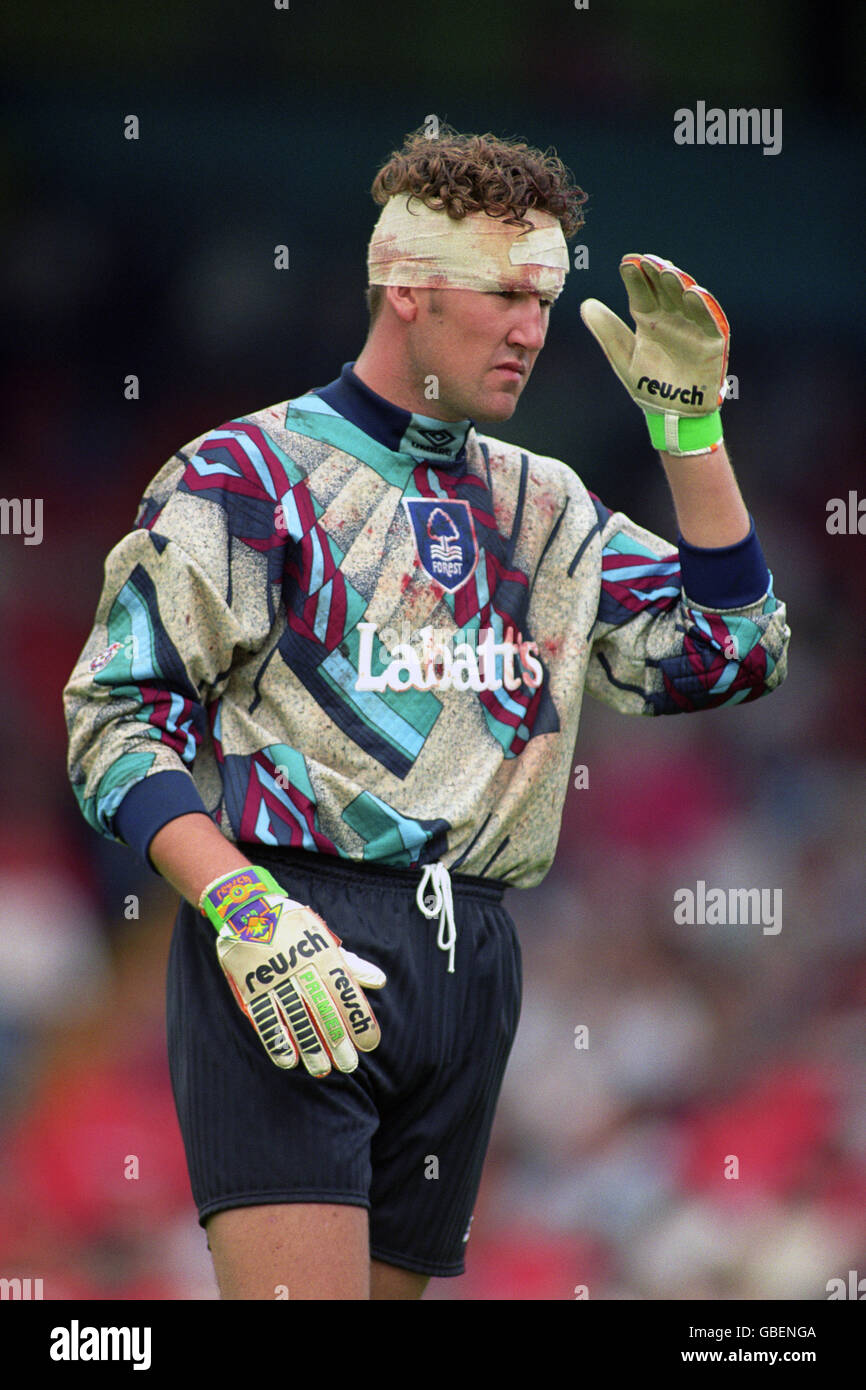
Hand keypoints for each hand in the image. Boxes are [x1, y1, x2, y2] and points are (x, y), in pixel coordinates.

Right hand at [200, 866, 384, 1075]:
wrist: (248, 911)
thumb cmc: (293, 927)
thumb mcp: (323, 938)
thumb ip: (350, 964)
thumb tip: (379, 981)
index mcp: (321, 953)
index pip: (345, 990)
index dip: (358, 1018)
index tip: (370, 1042)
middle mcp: (299, 966)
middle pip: (322, 1008)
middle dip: (338, 1040)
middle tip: (349, 1064)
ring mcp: (274, 977)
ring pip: (295, 1017)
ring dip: (310, 1046)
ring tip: (322, 1068)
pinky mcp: (251, 986)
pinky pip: (265, 1017)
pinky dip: (277, 1040)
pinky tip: (289, 1059)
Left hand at [581, 254, 729, 454]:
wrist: (671, 414)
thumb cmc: (648, 386)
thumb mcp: (623, 357)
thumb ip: (607, 331)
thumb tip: (586, 305)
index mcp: (648, 320)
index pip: (641, 293)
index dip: (635, 278)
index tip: (627, 262)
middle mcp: (670, 318)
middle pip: (664, 290)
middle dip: (656, 274)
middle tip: (647, 260)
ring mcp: (692, 327)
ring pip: (686, 299)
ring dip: (679, 284)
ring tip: (668, 271)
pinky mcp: (712, 341)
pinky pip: (710, 320)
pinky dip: (703, 307)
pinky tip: (693, 292)